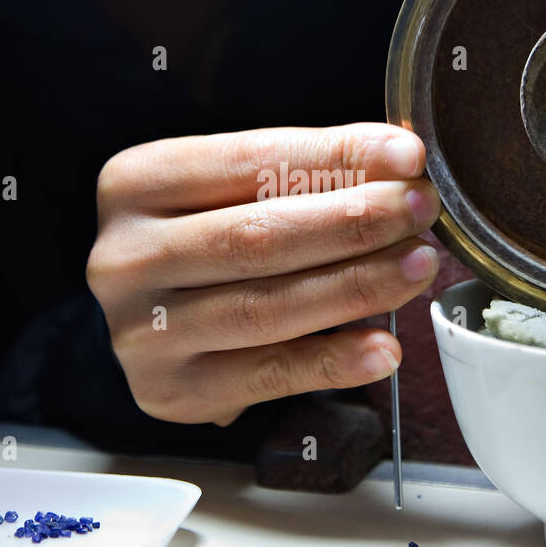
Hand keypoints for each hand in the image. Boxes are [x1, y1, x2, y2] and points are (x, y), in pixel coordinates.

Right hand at [86, 123, 442, 426]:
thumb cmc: (201, 242)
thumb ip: (299, 176)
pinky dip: (333, 362)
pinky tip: (383, 348)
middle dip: (353, 221)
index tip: (406, 155)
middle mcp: (126, 257)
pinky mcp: (171, 391)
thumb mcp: (227, 192)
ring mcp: (142, 331)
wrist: (147, 321)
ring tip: (416, 266)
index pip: (248, 161)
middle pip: (256, 237)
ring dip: (355, 286)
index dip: (335, 157)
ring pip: (265, 308)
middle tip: (419, 210)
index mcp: (136, 183)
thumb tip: (398, 165)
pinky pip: (267, 376)